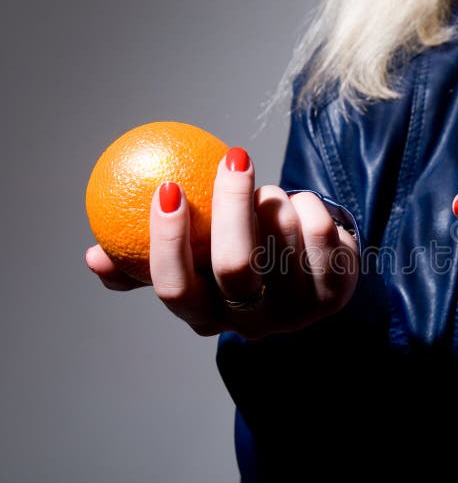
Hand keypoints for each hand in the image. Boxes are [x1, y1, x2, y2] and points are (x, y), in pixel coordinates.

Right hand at [86, 148, 358, 338]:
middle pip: (234, 267)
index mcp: (208, 316)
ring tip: (268, 193)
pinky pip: (320, 231)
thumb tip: (96, 258)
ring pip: (282, 242)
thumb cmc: (241, 259)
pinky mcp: (335, 293)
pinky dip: (307, 204)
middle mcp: (252, 323)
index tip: (169, 188)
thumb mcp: (196, 263)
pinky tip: (300, 203)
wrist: (312, 275)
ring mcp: (298, 312)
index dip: (168, 241)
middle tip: (233, 158)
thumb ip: (149, 261)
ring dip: (273, 201)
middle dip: (231, 205)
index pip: (176, 290)